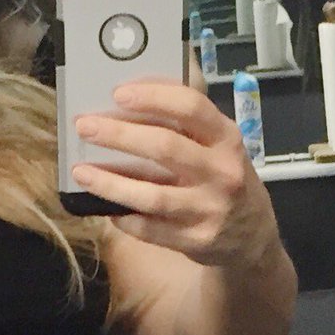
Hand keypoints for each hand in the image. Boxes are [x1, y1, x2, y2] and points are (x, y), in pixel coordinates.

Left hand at [72, 79, 281, 269]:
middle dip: (119, 135)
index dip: (154, 97)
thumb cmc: (223, 177)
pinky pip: (150, 229)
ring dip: (111, 183)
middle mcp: (222, 172)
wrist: (253, 235)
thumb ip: (186, 124)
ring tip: (81, 172)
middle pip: (165, 147)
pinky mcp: (195, 240)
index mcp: (226, 138)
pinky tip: (105, 207)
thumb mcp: (219, 145)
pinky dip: (124, 217)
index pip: (191, 108)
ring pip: (152, 195)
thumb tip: (131, 96)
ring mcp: (209, 209)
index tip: (118, 93)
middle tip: (85, 127)